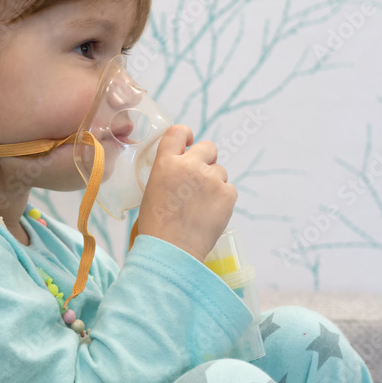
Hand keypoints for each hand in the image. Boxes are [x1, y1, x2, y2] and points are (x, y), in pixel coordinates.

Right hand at [135, 125, 237, 260]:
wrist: (172, 251)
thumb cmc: (157, 226)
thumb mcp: (153, 190)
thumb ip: (169, 172)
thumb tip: (183, 169)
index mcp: (166, 163)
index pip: (178, 132)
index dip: (186, 135)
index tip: (190, 142)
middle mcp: (189, 165)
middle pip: (208, 148)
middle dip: (206, 160)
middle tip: (199, 180)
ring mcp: (211, 179)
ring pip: (220, 171)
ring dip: (214, 183)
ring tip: (200, 206)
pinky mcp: (228, 194)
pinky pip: (229, 189)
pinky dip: (222, 200)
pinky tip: (209, 214)